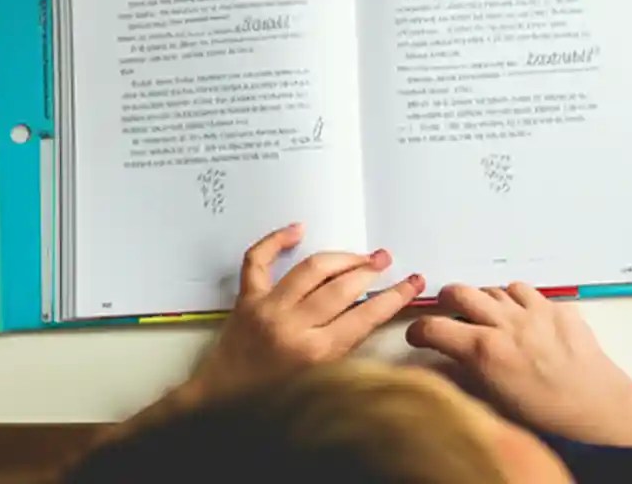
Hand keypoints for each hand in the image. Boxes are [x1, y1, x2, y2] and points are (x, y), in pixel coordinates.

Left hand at [187, 223, 424, 401]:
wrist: (220, 403)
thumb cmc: (273, 398)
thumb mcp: (322, 380)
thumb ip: (346, 347)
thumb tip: (372, 311)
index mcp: (316, 354)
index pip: (365, 317)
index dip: (394, 297)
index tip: (411, 283)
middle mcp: (292, 327)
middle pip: (342, 288)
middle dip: (370, 271)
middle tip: (385, 261)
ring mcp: (267, 309)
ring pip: (311, 269)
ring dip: (341, 258)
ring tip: (361, 255)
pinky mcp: (246, 299)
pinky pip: (258, 260)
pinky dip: (276, 240)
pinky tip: (298, 229)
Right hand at [407, 283, 631, 446]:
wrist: (598, 411)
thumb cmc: (547, 418)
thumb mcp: (494, 405)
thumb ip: (464, 378)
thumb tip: (444, 364)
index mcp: (485, 351)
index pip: (433, 327)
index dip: (419, 331)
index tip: (419, 337)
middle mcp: (507, 323)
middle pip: (461, 292)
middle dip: (448, 300)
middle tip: (447, 313)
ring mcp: (536, 311)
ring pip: (495, 288)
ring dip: (485, 300)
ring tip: (487, 316)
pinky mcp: (560, 308)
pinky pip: (528, 292)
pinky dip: (518, 299)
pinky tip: (522, 317)